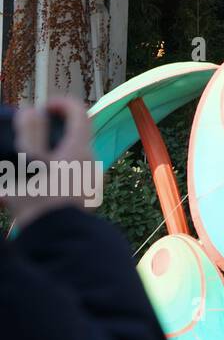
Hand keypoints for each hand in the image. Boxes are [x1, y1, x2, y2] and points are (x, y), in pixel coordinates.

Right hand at [2, 98, 99, 227]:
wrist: (56, 235)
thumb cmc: (39, 197)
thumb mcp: (27, 160)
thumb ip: (30, 132)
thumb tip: (32, 112)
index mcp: (79, 147)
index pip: (79, 111)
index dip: (62, 103)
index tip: (43, 107)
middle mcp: (89, 159)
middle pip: (72, 135)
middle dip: (47, 135)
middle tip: (25, 141)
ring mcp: (89, 177)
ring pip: (67, 157)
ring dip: (44, 158)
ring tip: (17, 176)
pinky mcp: (84, 193)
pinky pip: (66, 176)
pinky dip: (48, 176)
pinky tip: (25, 192)